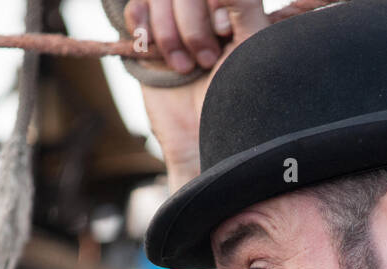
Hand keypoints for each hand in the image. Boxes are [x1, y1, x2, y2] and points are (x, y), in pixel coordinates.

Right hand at [124, 0, 270, 171]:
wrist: (203, 138)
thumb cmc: (236, 96)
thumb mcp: (250, 46)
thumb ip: (244, 4)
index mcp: (231, 8)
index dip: (213, 5)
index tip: (224, 34)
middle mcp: (203, 11)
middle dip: (191, 25)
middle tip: (205, 61)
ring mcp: (174, 23)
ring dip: (169, 33)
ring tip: (184, 68)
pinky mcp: (148, 39)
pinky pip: (136, 8)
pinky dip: (140, 24)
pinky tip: (151, 47)